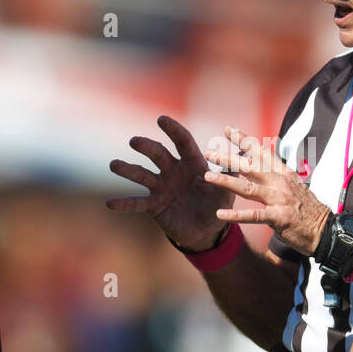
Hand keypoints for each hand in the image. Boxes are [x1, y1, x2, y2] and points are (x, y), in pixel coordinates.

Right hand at [106, 116, 232, 251]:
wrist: (208, 232)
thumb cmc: (218, 205)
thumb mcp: (228, 191)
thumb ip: (230, 173)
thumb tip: (242, 152)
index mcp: (192, 164)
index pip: (182, 142)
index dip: (173, 131)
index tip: (162, 119)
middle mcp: (173, 171)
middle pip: (158, 155)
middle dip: (147, 147)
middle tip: (135, 141)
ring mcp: (161, 188)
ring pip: (142, 175)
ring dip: (127, 170)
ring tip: (114, 165)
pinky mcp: (153, 206)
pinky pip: (137, 203)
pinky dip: (124, 204)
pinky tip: (110, 204)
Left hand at [204, 126, 331, 256]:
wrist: (326, 230)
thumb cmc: (307, 209)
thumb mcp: (293, 185)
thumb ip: (276, 174)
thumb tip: (261, 162)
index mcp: (283, 172)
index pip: (261, 152)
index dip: (243, 140)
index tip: (227, 129)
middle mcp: (280, 182)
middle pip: (250, 166)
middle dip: (228, 158)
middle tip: (209, 153)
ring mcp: (279, 199)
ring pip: (248, 187)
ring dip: (226, 181)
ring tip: (207, 177)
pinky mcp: (279, 217)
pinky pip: (254, 215)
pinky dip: (236, 215)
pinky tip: (220, 214)